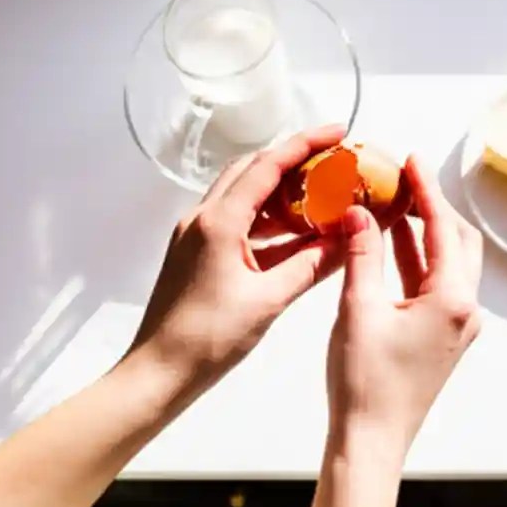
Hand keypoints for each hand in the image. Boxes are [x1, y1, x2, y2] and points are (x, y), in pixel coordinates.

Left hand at [130, 126, 346, 403]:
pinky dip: (266, 221)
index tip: (336, 133)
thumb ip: (311, 265)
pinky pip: (236, 223)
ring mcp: (196, 237)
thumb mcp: (269, 300)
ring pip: (242, 196)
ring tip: (320, 194)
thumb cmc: (206, 340)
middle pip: (252, 171)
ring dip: (280, 191)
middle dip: (292, 160)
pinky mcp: (196, 256)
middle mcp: (202, 220)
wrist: (159, 373)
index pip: (267, 165)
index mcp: (218, 222)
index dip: (305, 144)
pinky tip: (294, 235)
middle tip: (331, 161)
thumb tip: (347, 241)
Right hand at [326, 156, 483, 460]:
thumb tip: (359, 212)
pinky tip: (390, 245)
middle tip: (404, 180)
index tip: (412, 161)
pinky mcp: (442, 339)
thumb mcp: (358, 308)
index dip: (426, 190)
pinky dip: (416, 261)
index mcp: (452, 299)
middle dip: (432, 208)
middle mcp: (464, 311)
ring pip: (448, 264)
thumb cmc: (366, 384)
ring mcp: (456, 327)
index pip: (443, 228)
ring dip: (423, 234)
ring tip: (393, 204)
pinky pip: (436, 286)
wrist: (371, 441)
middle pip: (459, 242)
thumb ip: (362, 253)